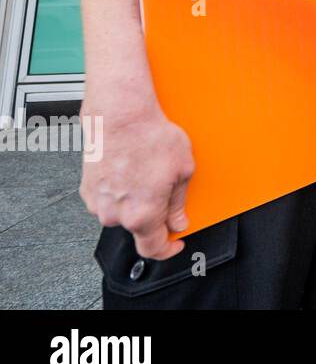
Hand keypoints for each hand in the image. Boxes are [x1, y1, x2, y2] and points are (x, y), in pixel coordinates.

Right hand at [80, 97, 194, 260]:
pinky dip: (120, 190)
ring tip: (147, 172)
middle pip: (138, 227)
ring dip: (135, 200)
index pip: (153, 249)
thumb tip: (178, 221)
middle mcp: (115, 214)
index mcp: (141, 215)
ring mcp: (97, 202)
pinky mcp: (87, 188)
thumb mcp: (182, 171)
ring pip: (122, 212)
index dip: (168, 249)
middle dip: (154, 215)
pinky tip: (131, 168)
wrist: (119, 114)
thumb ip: (178, 204)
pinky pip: (108, 198)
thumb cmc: (149, 136)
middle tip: (166, 191)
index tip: (176, 243)